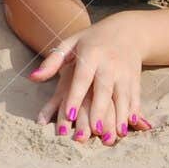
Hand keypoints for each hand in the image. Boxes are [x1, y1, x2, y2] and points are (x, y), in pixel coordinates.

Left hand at [30, 18, 153, 144]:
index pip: (82, 78)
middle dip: (100, 111)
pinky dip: (134, 111)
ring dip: (119, 116)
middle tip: (93, 131)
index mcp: (90, 54)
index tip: (69, 116)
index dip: (76, 96)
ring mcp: (125, 72)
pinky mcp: (135, 79)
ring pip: (122, 96)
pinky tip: (131, 125)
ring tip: (113, 135)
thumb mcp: (70, 44)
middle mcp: (109, 63)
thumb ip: (52, 61)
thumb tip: (33, 78)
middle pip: (104, 90)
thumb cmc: (90, 40)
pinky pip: (135, 97)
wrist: (126, 31)